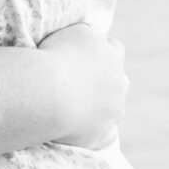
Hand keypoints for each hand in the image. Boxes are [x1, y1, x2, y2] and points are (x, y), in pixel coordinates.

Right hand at [38, 24, 126, 148]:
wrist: (49, 93)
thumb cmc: (58, 56)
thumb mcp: (74, 32)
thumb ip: (88, 34)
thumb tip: (94, 36)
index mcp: (113, 58)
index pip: (115, 49)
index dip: (102, 49)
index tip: (85, 52)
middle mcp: (118, 86)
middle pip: (118, 82)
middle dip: (104, 81)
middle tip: (80, 80)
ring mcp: (112, 113)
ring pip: (116, 110)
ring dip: (104, 107)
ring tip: (81, 106)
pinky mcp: (100, 136)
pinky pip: (106, 136)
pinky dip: (98, 132)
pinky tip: (85, 129)